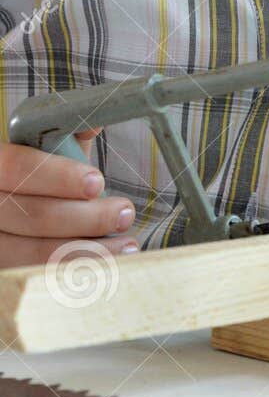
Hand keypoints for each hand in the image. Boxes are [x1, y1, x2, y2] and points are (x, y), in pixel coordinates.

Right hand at [0, 129, 138, 268]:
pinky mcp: (1, 269)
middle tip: (124, 213)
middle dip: (87, 217)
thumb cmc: (37, 179)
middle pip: (32, 215)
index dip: (59, 176)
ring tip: (127, 244)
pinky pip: (38, 276)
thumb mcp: (47, 152)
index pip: (17, 167)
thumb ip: (68, 136)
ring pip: (36, 253)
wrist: (11, 211)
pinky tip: (106, 265)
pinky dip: (76, 271)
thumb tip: (95, 120)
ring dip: (89, 250)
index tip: (98, 182)